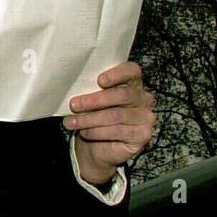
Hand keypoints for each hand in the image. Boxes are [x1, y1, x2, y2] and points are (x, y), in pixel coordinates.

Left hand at [64, 61, 155, 182]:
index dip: (117, 74)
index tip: (99, 80)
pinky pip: (117, 131)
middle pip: (123, 94)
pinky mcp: (143, 135)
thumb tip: (73, 86)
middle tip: (73, 105)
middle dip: (94, 100)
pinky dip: (96, 132)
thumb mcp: (89, 99)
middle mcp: (142, 98)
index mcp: (131, 82)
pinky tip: (84, 132)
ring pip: (116, 115)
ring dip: (89, 119)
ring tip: (71, 122)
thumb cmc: (92, 114)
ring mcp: (145, 117)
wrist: (95, 145)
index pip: (131, 71)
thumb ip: (89, 89)